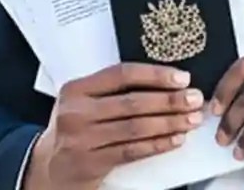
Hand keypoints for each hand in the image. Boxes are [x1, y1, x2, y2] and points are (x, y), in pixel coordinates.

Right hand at [23, 63, 205, 189]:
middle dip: (170, 100)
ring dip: (169, 123)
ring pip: (136, 128)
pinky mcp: (91, 163)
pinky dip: (158, 144)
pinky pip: (133, 151)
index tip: (182, 77)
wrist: (48, 168)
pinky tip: (175, 139)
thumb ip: (111, 91)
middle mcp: (76, 113)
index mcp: (75, 90)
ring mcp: (82, 140)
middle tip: (195, 99)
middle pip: (133, 102)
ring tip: (191, 119)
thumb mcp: (81, 103)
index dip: (155, 75)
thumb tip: (164, 82)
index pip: (122, 74)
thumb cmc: (74, 129)